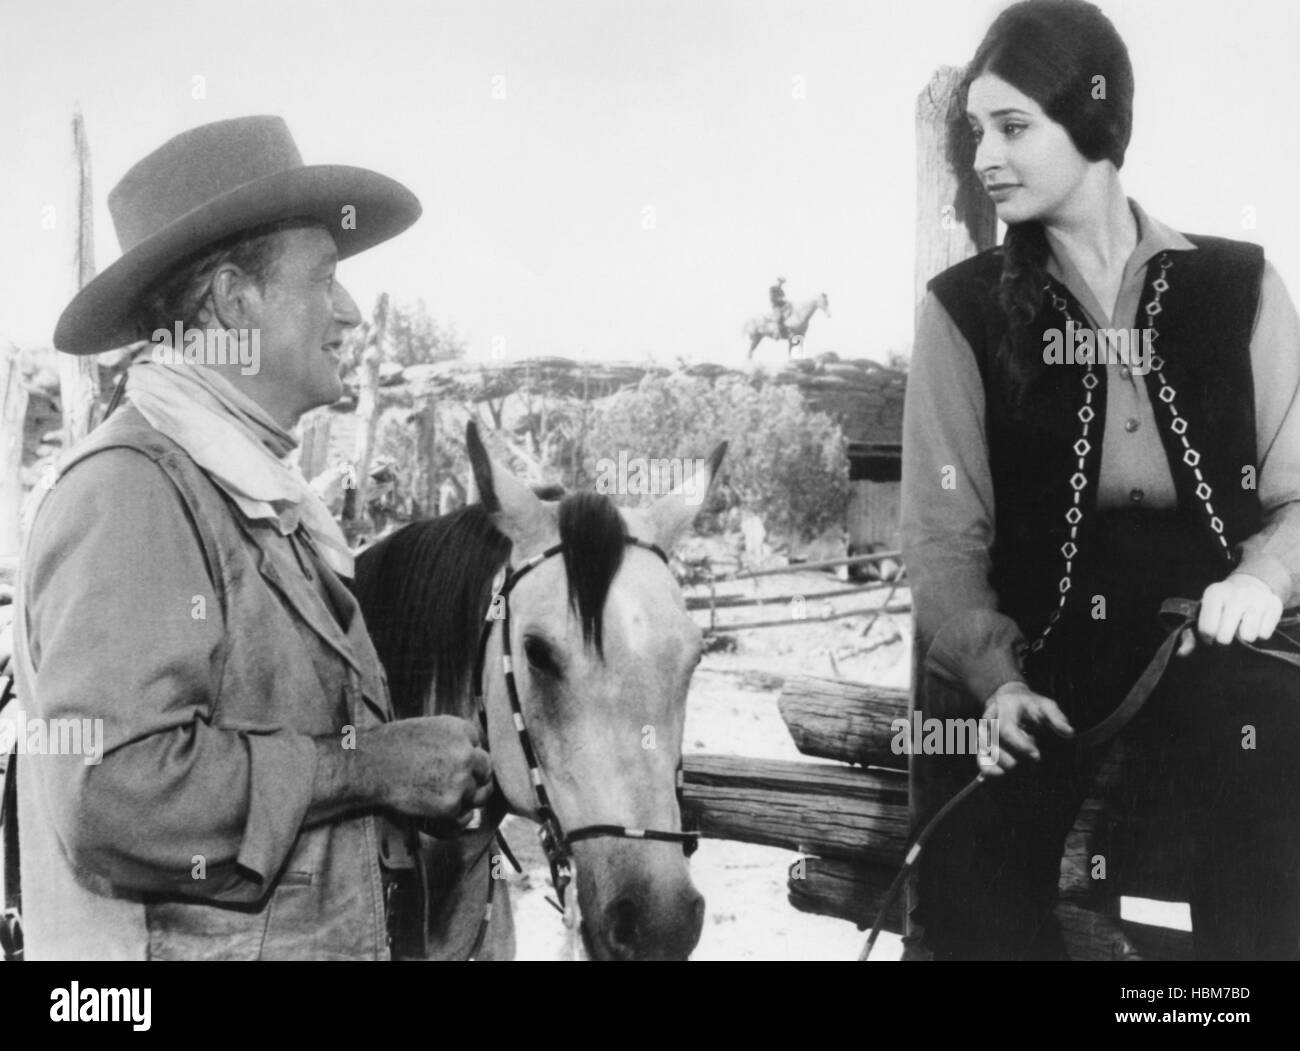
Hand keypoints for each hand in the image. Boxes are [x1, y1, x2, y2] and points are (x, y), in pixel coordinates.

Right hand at [362, 715, 493, 820]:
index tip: (453, 764)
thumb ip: (452, 739)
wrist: (368, 766)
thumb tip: (471, 756)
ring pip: (479, 794)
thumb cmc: (390, 746)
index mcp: (460, 728)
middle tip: (456, 785)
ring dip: (466, 798)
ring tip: (444, 798)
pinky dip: (452, 816)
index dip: (467, 757)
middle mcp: (466, 752)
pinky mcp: (450, 804)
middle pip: (485, 769)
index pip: (478, 745)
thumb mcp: (427, 728)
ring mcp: (461, 779)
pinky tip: (436, 810)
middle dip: (474, 778)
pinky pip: (463, 815)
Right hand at [978, 681, 1073, 777]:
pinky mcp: (980, 743)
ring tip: (1018, 766)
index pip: (1006, 728)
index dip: (1020, 745)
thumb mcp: (1045, 705)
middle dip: (1012, 756)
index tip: (1036, 756)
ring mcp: (982, 731)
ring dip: (1003, 763)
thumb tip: (1069, 732)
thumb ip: (1057, 717)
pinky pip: (981, 760)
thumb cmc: (1030, 705)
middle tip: (1029, 761)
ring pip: (986, 751)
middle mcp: (989, 718)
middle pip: (993, 741)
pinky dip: (990, 770)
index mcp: (1004, 706)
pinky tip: (1003, 774)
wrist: (1007, 697)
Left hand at [1176, 573, 1282, 656]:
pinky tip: (1255, 624)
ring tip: (1240, 627)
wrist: (1250, 583)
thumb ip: (1189, 634)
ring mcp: (1257, 598)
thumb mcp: (1203, 612)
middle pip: (1225, 637)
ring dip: (1243, 637)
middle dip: (1224, 641)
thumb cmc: (1221, 604)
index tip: (1210, 635)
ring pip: (1248, 637)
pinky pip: (1264, 634)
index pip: (1207, 630)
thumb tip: (1181, 653)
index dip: (1207, 638)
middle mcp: (1236, 594)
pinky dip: (1259, 633)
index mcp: (1214, 593)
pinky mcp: (1275, 604)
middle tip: (1226, 634)